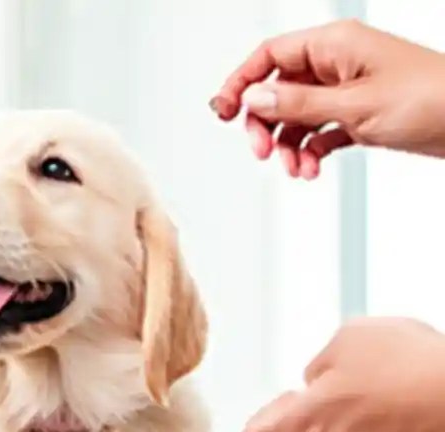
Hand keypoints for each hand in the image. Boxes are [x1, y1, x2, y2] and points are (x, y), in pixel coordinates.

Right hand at [209, 19, 444, 178]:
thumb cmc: (431, 99)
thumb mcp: (355, 105)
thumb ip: (298, 102)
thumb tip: (253, 98)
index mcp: (335, 45)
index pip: (270, 55)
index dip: (241, 82)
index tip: (224, 111)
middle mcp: (338, 63)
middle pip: (277, 89)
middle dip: (265, 124)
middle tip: (262, 150)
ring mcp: (348, 89)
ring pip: (296, 116)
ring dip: (288, 145)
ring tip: (295, 168)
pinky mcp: (360, 115)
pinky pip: (319, 131)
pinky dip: (310, 151)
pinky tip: (312, 168)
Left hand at [243, 317, 444, 431]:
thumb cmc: (410, 369)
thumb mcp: (350, 338)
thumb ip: (321, 362)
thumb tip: (319, 378)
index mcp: (304, 423)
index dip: (266, 418)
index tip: (281, 405)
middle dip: (319, 413)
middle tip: (345, 385)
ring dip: (355, 424)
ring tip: (385, 391)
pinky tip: (407, 406)